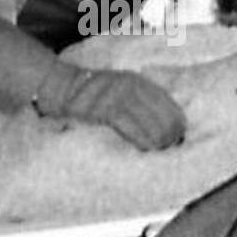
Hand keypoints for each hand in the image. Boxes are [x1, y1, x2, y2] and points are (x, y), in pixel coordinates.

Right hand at [35, 62, 185, 150]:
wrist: (58, 88)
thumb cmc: (90, 99)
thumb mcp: (119, 93)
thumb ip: (140, 106)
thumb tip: (166, 131)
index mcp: (139, 82)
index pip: (170, 106)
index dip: (177, 126)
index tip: (178, 141)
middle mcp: (131, 85)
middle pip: (164, 117)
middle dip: (169, 137)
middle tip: (167, 152)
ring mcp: (117, 95)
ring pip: (150, 123)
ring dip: (157, 142)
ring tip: (157, 153)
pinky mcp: (103, 106)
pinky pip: (129, 125)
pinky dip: (139, 139)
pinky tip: (144, 149)